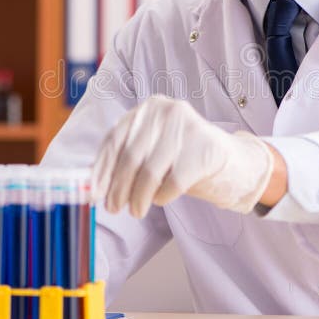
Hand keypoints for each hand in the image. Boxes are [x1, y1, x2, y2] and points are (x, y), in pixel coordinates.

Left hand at [93, 95, 273, 217]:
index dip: (102, 170)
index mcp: (147, 108)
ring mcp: (187, 127)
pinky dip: (162, 196)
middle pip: (130, 157)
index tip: (94, 195)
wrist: (228, 160)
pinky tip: (161, 198)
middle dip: (119, 188)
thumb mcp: (150, 149)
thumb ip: (122, 159)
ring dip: (138, 198)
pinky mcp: (204, 149)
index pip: (114, 140)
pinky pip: (172, 183)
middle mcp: (166, 110)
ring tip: (136, 211)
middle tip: (114, 208)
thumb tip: (90, 187)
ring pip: (150, 172)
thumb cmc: (179, 157)